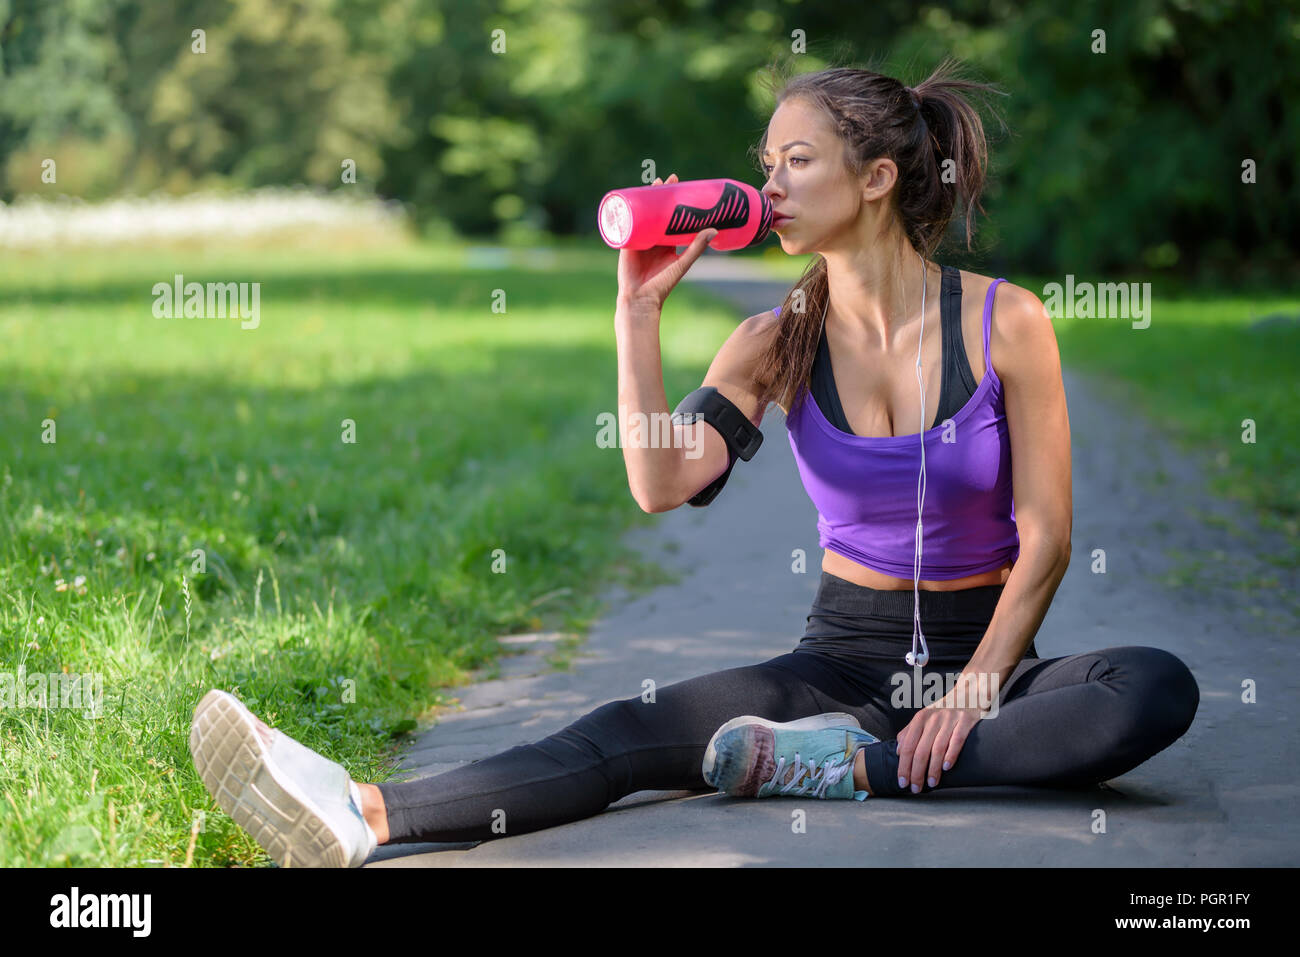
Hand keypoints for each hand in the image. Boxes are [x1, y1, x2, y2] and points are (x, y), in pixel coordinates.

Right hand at [616, 172, 717, 310]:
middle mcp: (652, 239)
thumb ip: (696, 247)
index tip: (681, 186)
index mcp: (665, 244)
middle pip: (655, 211)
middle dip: (660, 194)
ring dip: (644, 197)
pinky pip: (625, 222)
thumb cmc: (662, 285)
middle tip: (668, 179)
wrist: (641, 300)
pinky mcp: (625, 242)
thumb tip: (714, 229)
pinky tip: (629, 197)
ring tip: (652, 183)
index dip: (674, 202)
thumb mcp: (681, 263)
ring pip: (641, 213)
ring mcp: (638, 239)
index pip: (670, 217)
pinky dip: (626, 210)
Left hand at [894, 678, 990, 791]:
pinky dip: (951, 755)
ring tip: (931, 784)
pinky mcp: (966, 721)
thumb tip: (899, 751)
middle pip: (920, 750)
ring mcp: (950, 719)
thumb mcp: (924, 718)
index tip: (902, 782)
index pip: (908, 746)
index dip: (903, 766)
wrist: (969, 693)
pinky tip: (947, 768)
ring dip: (933, 769)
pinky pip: (956, 740)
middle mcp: (933, 718)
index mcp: (920, 718)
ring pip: (937, 748)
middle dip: (916, 772)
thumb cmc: (944, 711)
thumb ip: (910, 732)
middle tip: (915, 789)